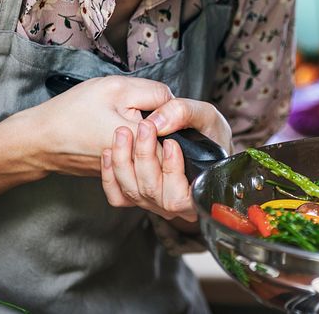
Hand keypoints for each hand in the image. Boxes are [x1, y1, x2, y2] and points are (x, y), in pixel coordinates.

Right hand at [15, 75, 174, 177]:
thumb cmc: (72, 113)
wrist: (38, 141)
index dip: (172, 115)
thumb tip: (173, 101)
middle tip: (135, 113)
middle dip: (162, 128)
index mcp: (142, 142)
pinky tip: (118, 136)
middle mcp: (137, 165)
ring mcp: (126, 174)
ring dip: (147, 139)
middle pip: (168, 147)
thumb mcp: (116, 88)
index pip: (178, 133)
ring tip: (125, 123)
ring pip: (152, 156)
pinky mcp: (118, 176)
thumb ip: (153, 92)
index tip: (155, 106)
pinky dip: (132, 150)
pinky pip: (136, 164)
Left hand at [100, 96, 232, 221]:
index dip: (173, 171)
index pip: (182, 196)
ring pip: (132, 191)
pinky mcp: (136, 196)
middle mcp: (174, 203)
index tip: (171, 143)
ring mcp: (153, 202)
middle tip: (145, 127)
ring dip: (124, 161)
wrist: (199, 139)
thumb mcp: (206, 117)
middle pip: (152, 191)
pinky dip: (110, 175)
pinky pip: (117, 195)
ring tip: (123, 133)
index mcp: (198, 192)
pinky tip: (110, 152)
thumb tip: (159, 121)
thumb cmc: (209, 134)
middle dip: (145, 157)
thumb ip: (185, 114)